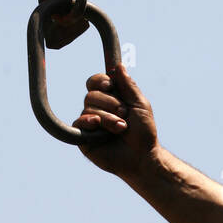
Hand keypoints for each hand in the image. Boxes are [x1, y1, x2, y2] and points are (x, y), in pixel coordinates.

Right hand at [72, 64, 158, 181]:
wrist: (142, 156)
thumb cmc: (143, 132)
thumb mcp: (140, 104)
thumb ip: (128, 86)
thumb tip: (119, 65)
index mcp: (110, 98)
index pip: (96, 81)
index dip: (100, 81)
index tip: (111, 86)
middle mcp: (98, 109)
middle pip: (91, 94)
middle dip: (110, 102)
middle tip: (124, 113)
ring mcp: (90, 123)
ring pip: (88, 108)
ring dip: (108, 117)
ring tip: (121, 128)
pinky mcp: (84, 137)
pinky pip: (78, 122)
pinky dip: (88, 121)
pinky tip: (97, 124)